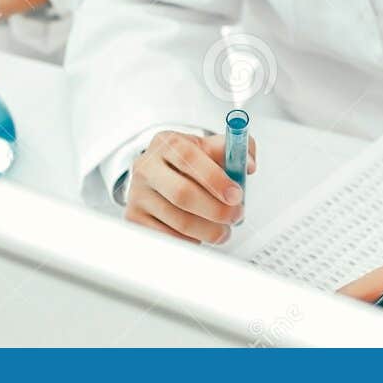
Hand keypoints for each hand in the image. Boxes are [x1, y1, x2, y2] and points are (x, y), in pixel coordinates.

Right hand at [123, 131, 257, 243]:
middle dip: (217, 210)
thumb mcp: (211, 148)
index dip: (216, 178)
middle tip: (235, 216)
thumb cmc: (191, 163)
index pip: (190, 157)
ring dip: (209, 230)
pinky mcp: (135, 218)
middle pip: (182, 194)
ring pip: (178, 221)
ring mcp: (138, 194)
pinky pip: (169, 237)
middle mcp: (147, 166)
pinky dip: (192, 240)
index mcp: (168, 143)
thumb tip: (248, 164)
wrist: (160, 173)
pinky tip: (202, 233)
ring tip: (224, 230)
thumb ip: (235, 150)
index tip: (237, 195)